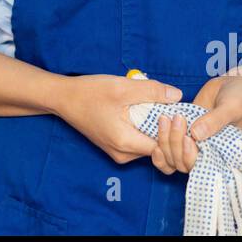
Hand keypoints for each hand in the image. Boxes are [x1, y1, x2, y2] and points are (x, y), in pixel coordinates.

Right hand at [54, 74, 182, 164]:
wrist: (63, 98)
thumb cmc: (89, 92)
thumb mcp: (122, 87)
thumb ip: (152, 91)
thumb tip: (178, 96)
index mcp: (125, 142)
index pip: (163, 149)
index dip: (174, 134)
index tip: (178, 115)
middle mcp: (123, 154)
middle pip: (158, 150)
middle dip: (168, 132)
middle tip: (173, 110)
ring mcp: (118, 152)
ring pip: (148, 146)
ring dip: (157, 129)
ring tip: (160, 108)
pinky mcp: (116, 146)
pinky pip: (139, 141)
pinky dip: (146, 129)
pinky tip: (147, 112)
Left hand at [150, 74, 241, 175]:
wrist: (236, 82)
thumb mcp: (232, 108)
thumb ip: (215, 121)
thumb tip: (195, 134)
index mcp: (221, 154)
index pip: (201, 167)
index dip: (190, 157)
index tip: (188, 139)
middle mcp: (206, 151)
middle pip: (182, 162)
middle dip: (175, 145)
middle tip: (177, 120)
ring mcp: (193, 140)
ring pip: (172, 153)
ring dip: (165, 140)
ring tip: (166, 118)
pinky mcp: (184, 128)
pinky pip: (167, 139)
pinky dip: (160, 135)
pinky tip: (158, 123)